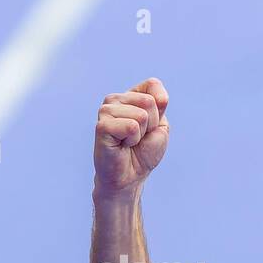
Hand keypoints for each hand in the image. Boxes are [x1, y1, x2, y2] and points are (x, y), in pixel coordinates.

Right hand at [93, 78, 168, 197]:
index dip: (159, 110)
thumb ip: (160, 107)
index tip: (149, 126)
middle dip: (152, 125)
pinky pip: (132, 127)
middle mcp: (115, 99)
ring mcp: (106, 110)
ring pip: (142, 115)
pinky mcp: (102, 125)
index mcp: (129, 96)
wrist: (131, 176)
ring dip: (142, 135)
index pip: (153, 85)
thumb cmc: (143, 153)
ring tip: (129, 142)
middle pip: (150, 102)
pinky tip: (122, 145)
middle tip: (138, 138)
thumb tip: (158, 96)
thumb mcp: (160, 128)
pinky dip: (133, 140)